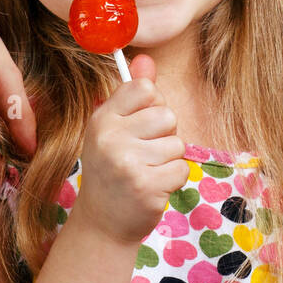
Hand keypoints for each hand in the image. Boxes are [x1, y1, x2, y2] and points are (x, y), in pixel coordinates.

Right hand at [72, 54, 187, 245]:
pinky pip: (181, 169)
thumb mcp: (116, 129)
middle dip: (165, 136)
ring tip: (147, 172)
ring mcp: (127, 163)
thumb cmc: (114, 169)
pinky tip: (153, 188)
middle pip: (167, 116)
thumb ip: (133, 94)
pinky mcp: (145, 187)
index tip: (141, 126)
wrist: (103, 223)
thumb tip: (145, 59)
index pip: (145, 89)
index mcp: (102, 118)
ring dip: (169, 160)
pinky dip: (173, 181)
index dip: (153, 106)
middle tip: (144, 155)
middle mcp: (110, 138)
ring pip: (177, 144)